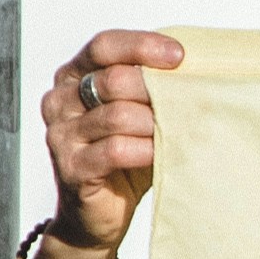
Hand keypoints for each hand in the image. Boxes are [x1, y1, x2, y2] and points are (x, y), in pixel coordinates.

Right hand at [40, 29, 184, 253]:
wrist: (101, 212)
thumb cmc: (126, 156)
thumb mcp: (138, 112)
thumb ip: (152, 85)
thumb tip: (200, 64)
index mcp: (73, 76)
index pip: (103, 46)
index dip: (141, 46)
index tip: (180, 56)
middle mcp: (59, 101)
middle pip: (112, 80)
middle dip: (156, 90)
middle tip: (188, 103)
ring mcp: (61, 134)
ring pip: (116, 115)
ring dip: (154, 123)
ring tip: (179, 131)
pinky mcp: (71, 167)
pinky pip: (114, 150)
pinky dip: (145, 149)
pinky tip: (161, 153)